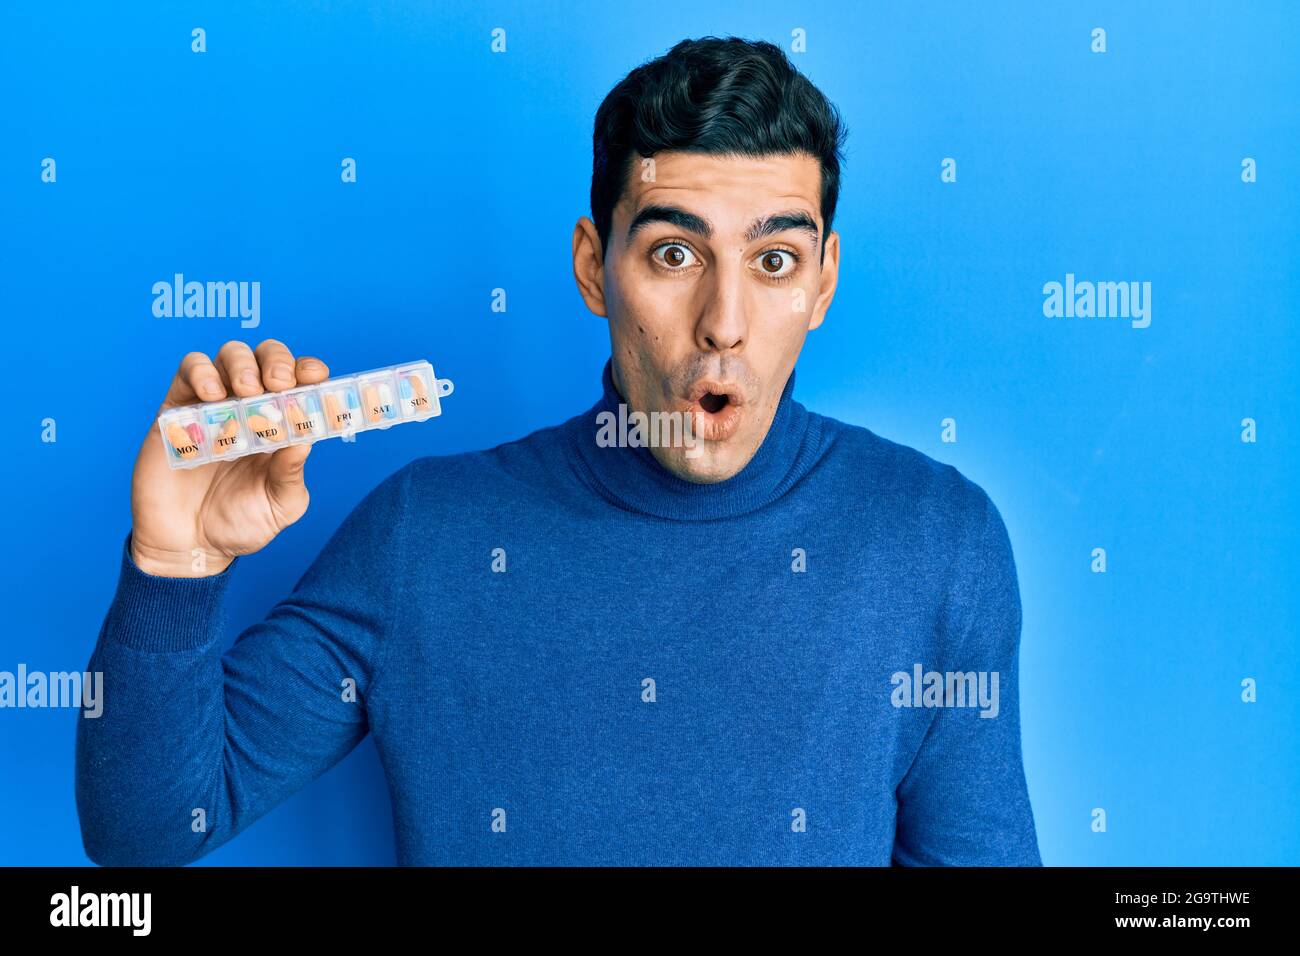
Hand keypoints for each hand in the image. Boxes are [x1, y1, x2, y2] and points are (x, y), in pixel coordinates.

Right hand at [130, 339, 329, 576]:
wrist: (188, 547)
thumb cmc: (240, 525)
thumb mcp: (280, 504)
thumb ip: (292, 473)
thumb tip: (305, 438)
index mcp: (280, 424)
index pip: (299, 382)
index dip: (308, 370)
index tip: (315, 376)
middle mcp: (250, 407)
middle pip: (267, 357)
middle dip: (277, 361)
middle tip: (279, 383)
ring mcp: (213, 404)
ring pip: (230, 355)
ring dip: (242, 363)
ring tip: (246, 390)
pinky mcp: (177, 408)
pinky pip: (188, 370)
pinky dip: (202, 371)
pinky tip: (211, 393)